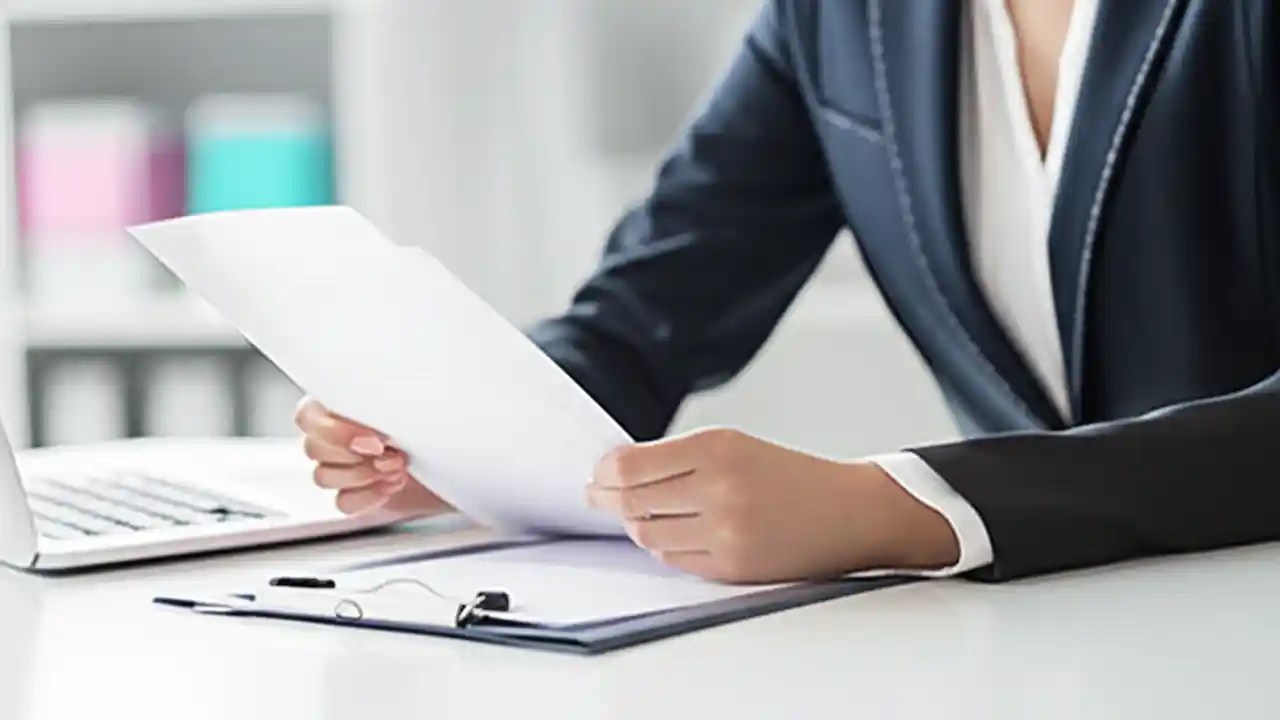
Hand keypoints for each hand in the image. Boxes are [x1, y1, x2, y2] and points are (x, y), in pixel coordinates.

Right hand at [295, 397, 451, 516]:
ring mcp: (344, 466)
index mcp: (342, 404)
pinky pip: (342, 502)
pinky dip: (368, 497)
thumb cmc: (440, 424)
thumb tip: (371, 389)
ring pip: (323, 476)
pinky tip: (392, 486)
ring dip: (363, 475)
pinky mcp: (356, 494)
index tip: (376, 438)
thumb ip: (383, 400)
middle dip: (355, 454)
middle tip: (392, 452)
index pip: (307, 416)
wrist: (466, 459)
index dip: (336, 431)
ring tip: (398, 466)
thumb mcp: (414, 402)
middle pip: (313, 448)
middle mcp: (338, 435)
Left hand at [586, 428, 958, 582]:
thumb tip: (614, 472)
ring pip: (647, 535)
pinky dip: (665, 547)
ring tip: (642, 513)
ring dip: (638, 525)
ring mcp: (725, 532)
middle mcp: (719, 489)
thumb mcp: (734, 446)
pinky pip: (673, 560)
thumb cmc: (788, 476)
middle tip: (597, 495)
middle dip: (607, 499)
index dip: (603, 472)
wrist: (848, 511)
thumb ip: (677, 457)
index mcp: (717, 448)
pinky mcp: (732, 568)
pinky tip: (674, 533)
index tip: (596, 473)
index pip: (629, 465)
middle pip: (631, 501)